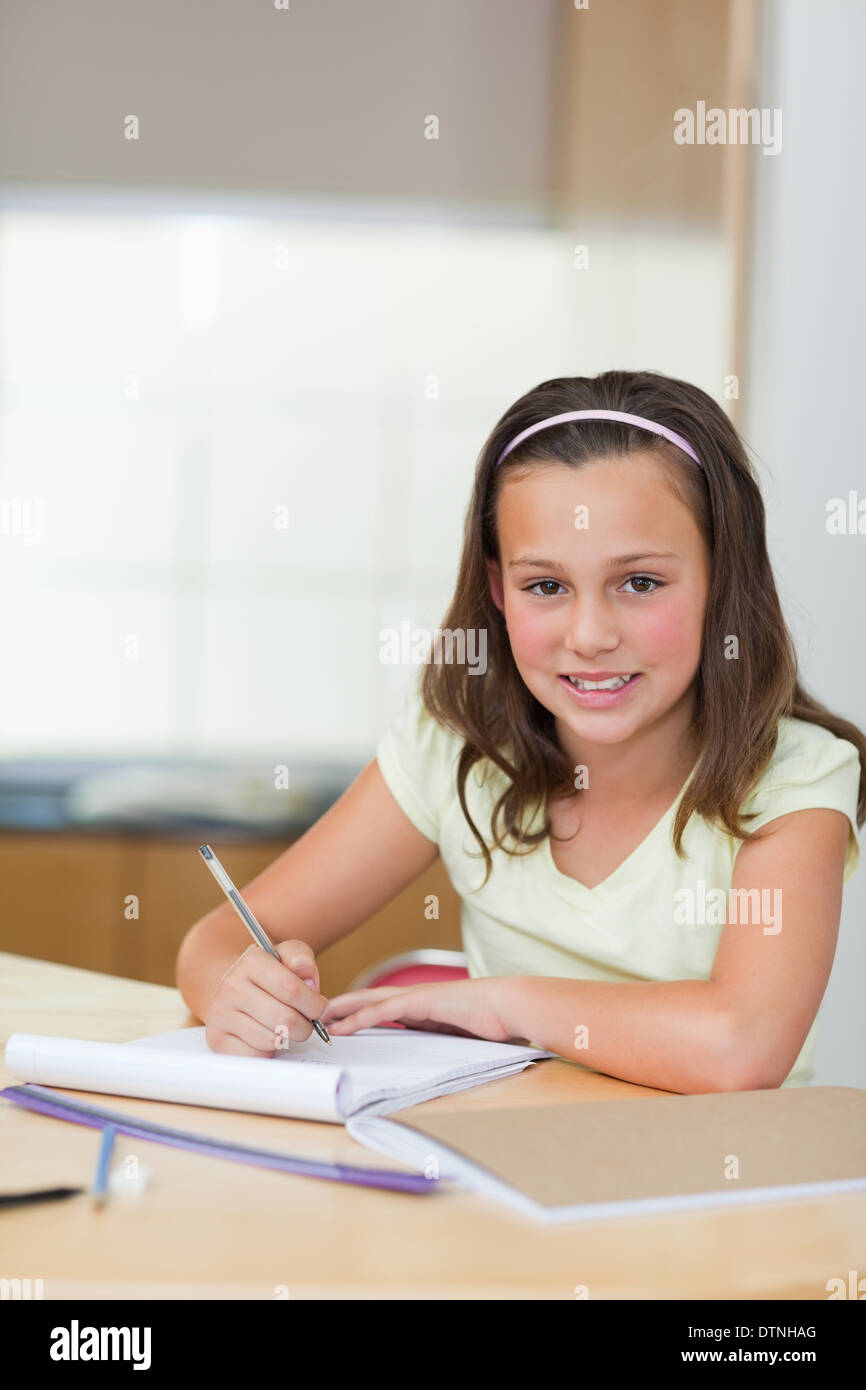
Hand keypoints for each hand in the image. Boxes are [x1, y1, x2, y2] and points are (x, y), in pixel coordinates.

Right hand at [205, 938, 328, 1056]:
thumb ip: (302, 959)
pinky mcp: (217, 1039)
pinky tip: (266, 1037)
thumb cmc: (267, 975)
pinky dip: (268, 1051)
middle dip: (305, 1026)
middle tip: (306, 1023)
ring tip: (285, 1028)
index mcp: (251, 962)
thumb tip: (310, 983)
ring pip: (271, 1040)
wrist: (232, 989)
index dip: (314, 1004)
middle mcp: (231, 986)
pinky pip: (256, 1055)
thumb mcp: (286, 956)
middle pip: (285, 1019)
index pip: (291, 989)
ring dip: (287, 1039)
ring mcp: (221, 1014)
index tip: (319, 1008)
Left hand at [320, 977, 514, 1043]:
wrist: (510, 1007)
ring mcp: (417, 997)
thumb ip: (444, 1044)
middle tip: (316, 1017)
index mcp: (424, 1009)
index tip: (339, 1025)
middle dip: (342, 1008)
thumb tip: (436, 1064)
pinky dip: (360, 1018)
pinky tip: (342, 1026)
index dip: (359, 1014)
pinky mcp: (420, 1001)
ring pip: (369, 1001)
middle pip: (368, 1000)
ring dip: (342, 1010)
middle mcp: (415, 999)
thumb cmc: (494, 1024)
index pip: (382, 1009)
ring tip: (318, 1019)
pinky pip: (383, 1011)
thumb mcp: (460, 1039)